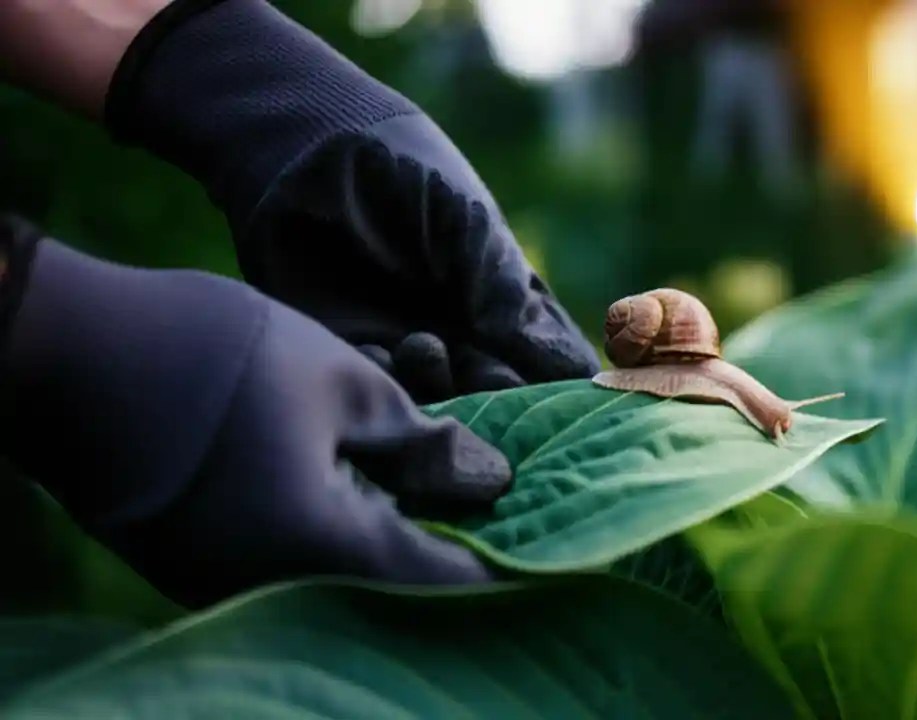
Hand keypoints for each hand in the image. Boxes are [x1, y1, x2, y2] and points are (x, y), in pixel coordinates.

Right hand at [0, 226, 512, 607]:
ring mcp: (232, 584)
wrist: (62, 350)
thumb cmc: (214, 356)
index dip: (507, 556)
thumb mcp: (344, 383)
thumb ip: (428, 444)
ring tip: (433, 454)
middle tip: (490, 478)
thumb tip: (494, 483)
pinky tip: (362, 463)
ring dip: (397, 516)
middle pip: (399, 580)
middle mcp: (280, 590)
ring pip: (348, 566)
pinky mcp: (202, 564)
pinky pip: (297, 557)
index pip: (448, 582)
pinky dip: (343, 517)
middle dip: (452, 528)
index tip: (547, 523)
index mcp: (326, 551)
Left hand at [102, 0, 600, 403]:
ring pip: (440, 400)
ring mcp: (409, 347)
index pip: (551, 358)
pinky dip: (383, 381)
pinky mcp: (349, 354)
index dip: (564, 382)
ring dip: (441, 387)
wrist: (307, 149)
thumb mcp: (464, 219)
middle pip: (499, 393)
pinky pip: (375, 389)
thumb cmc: (404, 169)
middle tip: (488, 373)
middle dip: (500, 394)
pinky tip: (381, 349)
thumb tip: (557, 364)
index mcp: (506, 300)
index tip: (568, 391)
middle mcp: (464, 334)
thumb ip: (500, 286)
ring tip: (424, 345)